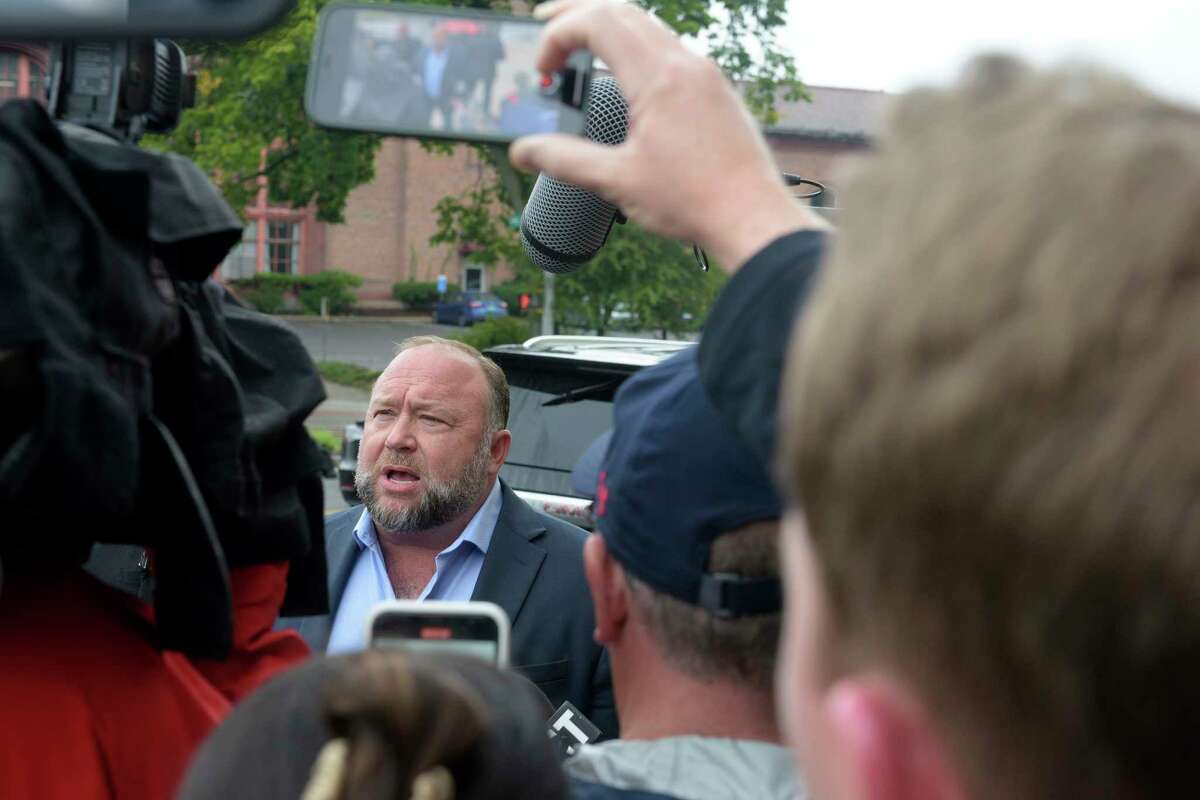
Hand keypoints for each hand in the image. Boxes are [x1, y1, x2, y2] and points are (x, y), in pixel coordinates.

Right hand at [509, 0, 826, 270]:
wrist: (754, 218)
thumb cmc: (694, 201)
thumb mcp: (617, 181)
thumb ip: (565, 160)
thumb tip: (522, 152)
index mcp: (659, 77)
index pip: (598, 21)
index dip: (559, 35)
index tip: (543, 71)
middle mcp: (685, 63)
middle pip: (622, 10)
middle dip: (577, 13)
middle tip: (543, 24)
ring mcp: (705, 74)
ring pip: (649, 25)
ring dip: (608, 27)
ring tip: (579, 45)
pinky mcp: (716, 90)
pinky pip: (671, 48)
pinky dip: (636, 46)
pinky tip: (624, 75)